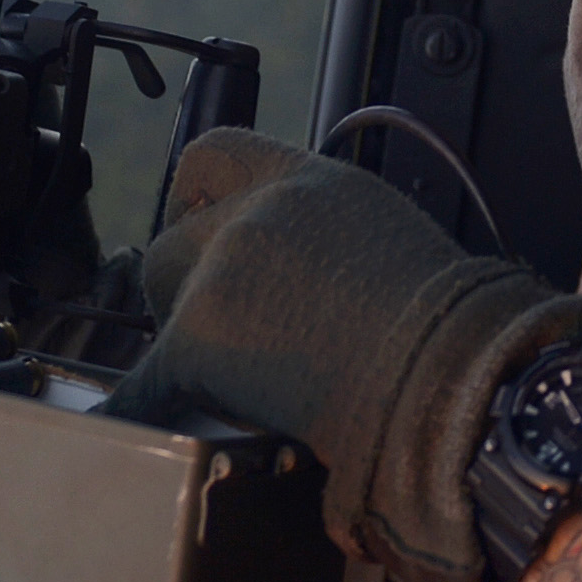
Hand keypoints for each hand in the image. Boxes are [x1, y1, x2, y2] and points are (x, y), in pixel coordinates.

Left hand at [100, 128, 581, 581]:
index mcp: (306, 181)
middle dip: (187, 283)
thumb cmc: (446, 329)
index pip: (213, 154)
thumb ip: (325, 234)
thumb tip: (300, 273)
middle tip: (225, 331)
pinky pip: (144, 379)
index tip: (199, 227)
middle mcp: (257, 213)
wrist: (453, 380)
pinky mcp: (200, 338)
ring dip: (186, 339)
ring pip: (163, 304)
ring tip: (228, 380)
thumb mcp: (385, 237)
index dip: (196, 198)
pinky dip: (138, 406)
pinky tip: (128, 427)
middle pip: (173, 237)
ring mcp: (222, 273)